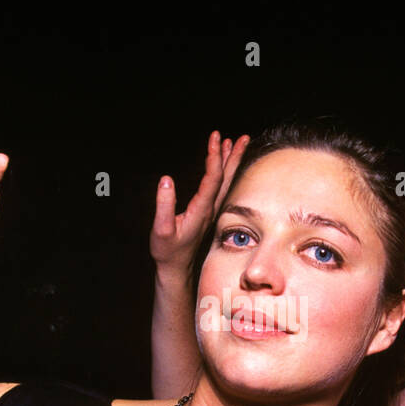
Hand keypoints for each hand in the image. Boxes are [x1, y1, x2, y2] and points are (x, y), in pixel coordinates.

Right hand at [150, 130, 248, 277]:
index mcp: (201, 209)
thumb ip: (163, 205)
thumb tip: (165, 179)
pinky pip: (219, 187)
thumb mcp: (161, 230)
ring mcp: (210, 210)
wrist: (176, 267)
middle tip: (243, 138)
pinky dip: (223, 172)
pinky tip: (222, 164)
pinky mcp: (207, 212)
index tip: (216, 138)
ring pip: (225, 182)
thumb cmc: (167, 250)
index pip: (212, 178)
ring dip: (230, 162)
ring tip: (235, 143)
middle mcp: (210, 208)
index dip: (215, 157)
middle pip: (226, 178)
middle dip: (233, 156)